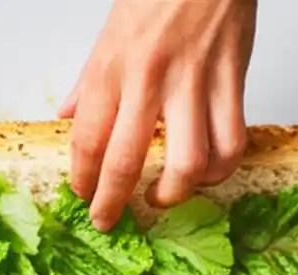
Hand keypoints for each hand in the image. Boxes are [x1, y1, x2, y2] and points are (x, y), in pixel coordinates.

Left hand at [63, 0, 256, 229]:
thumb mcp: (109, 31)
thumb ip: (88, 80)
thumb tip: (66, 114)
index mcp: (112, 67)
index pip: (87, 139)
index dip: (83, 179)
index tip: (83, 196)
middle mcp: (149, 79)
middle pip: (126, 161)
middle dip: (112, 203)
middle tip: (108, 219)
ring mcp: (193, 82)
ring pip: (188, 163)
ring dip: (174, 193)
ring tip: (163, 197)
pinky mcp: (231, 80)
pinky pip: (230, 141)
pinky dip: (220, 168)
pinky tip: (208, 171)